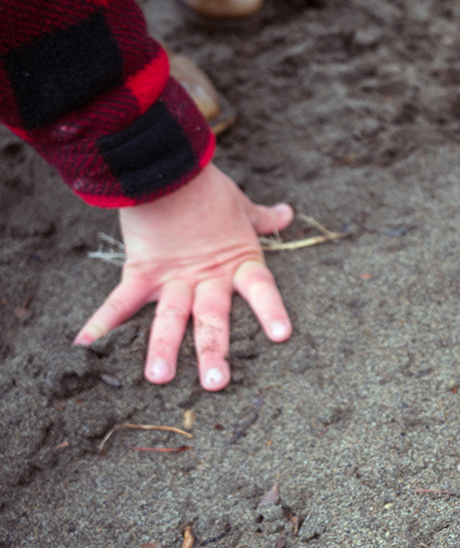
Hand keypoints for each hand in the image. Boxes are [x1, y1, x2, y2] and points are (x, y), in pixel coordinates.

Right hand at [74, 164, 293, 390]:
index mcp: (236, 262)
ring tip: (158, 378)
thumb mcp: (240, 205)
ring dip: (162, 348)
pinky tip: (83, 346)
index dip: (271, 310)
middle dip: (213, 351)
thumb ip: (262, 219)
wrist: (165, 163)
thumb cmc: (206, 188)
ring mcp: (173, 277)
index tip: (281, 336)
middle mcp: (206, 276)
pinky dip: (102, 321)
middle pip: (212, 318)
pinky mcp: (141, 270)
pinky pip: (120, 300)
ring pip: (169, 318)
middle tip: (216, 383)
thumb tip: (287, 213)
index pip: (261, 288)